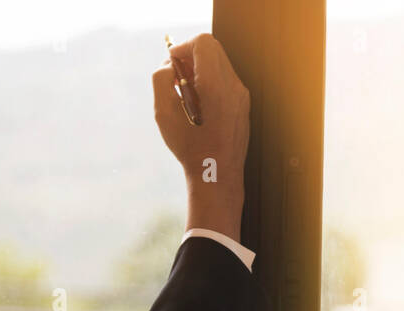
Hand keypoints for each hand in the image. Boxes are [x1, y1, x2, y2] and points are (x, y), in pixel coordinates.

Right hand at [153, 33, 249, 241]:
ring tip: (187, 95)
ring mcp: (241, 95)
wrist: (216, 175)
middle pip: (213, 48)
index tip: (172, 65)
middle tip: (177, 79)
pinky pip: (225, 79)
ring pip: (219, 63)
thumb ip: (161, 80)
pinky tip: (199, 106)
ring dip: (200, 69)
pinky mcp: (242, 104)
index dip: (183, 47)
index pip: (203, 43)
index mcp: (215, 85)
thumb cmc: (189, 148)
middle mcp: (233, 86)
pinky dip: (210, 82)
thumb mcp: (163, 114)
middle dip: (191, 56)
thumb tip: (169, 65)